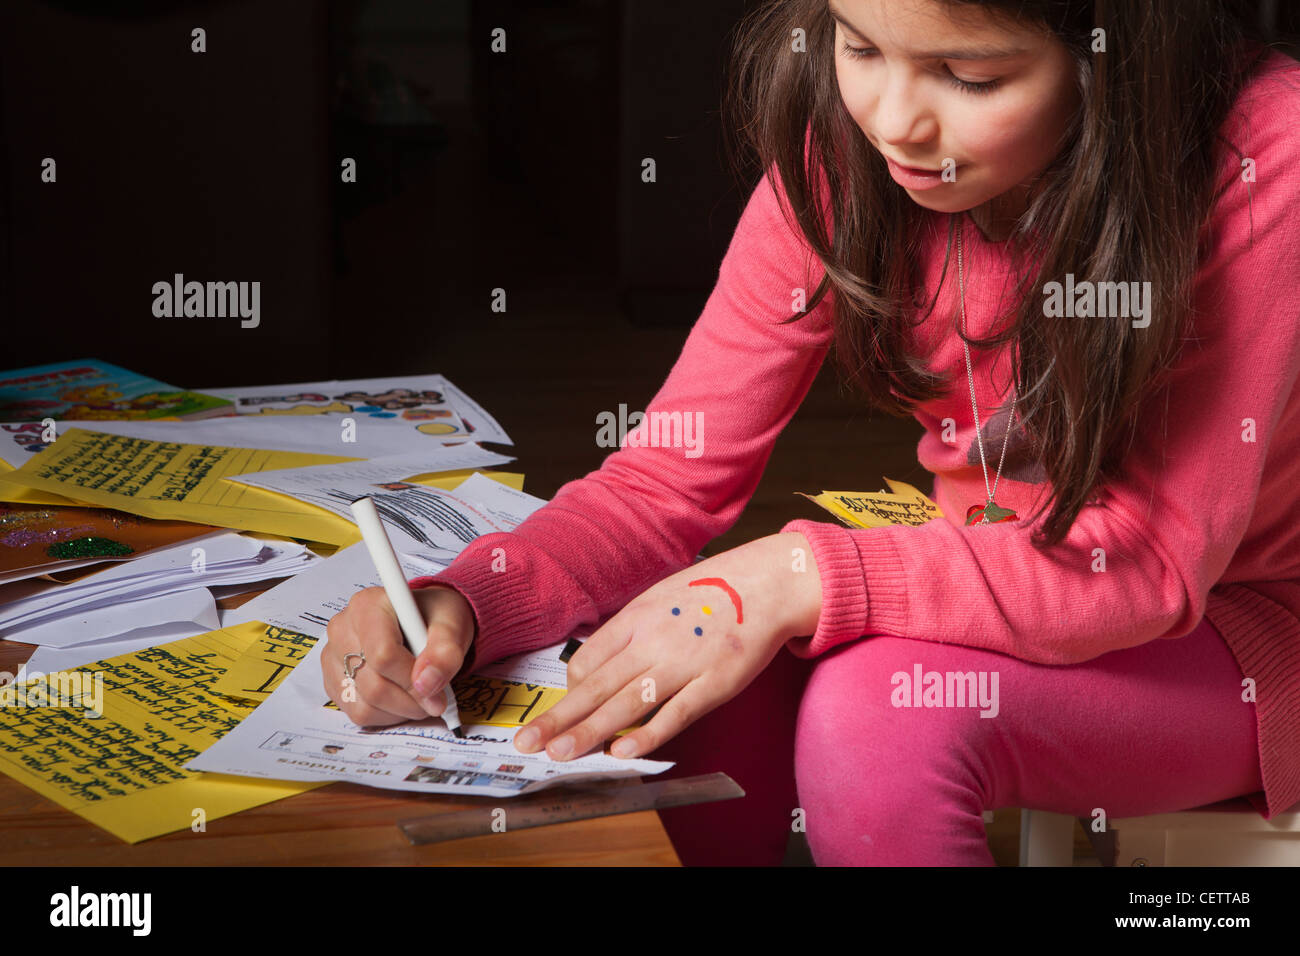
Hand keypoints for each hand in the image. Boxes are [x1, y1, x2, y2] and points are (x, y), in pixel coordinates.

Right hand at [321, 583, 475, 726]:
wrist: (422, 624)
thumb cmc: (433, 618)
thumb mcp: (452, 625)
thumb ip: (446, 652)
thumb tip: (427, 683)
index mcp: (367, 605)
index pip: (383, 654)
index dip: (412, 680)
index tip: (437, 692)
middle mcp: (342, 629)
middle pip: (374, 685)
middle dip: (411, 700)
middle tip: (435, 699)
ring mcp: (333, 658)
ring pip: (365, 706)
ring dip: (401, 710)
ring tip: (419, 693)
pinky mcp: (334, 682)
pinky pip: (359, 713)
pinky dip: (387, 715)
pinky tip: (401, 697)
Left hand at [512, 532, 820, 759]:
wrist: (765, 584)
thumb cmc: (712, 592)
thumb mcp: (660, 598)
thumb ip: (632, 630)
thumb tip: (601, 663)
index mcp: (636, 618)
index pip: (588, 660)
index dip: (571, 691)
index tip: (563, 710)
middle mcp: (652, 641)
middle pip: (596, 686)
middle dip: (558, 718)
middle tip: (526, 743)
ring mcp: (682, 664)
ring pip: (626, 704)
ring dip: (588, 732)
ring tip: (559, 754)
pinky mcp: (713, 685)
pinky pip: (673, 714)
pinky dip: (646, 735)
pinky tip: (621, 752)